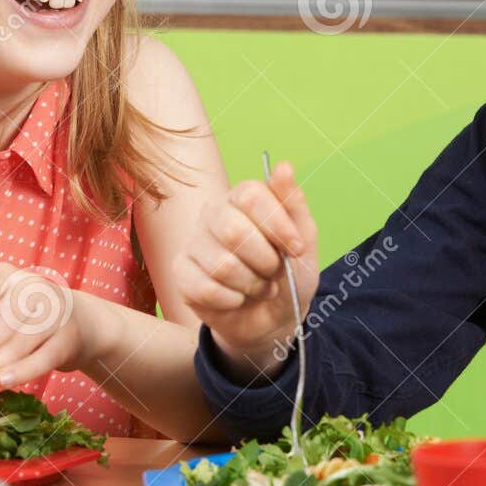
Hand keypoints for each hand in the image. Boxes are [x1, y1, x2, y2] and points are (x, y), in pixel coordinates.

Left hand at [0, 264, 82, 402]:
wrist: (80, 322)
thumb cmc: (23, 317)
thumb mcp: (0, 308)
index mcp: (8, 277)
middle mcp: (33, 289)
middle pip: (6, 318)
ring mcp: (55, 314)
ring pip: (20, 342)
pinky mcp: (68, 339)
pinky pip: (43, 358)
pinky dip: (22, 371)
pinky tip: (2, 382)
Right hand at [175, 162, 318, 373]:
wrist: (273, 318)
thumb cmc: (288, 273)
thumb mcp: (303, 239)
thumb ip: (294, 204)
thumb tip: (284, 167)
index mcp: (242, 198)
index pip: (251, 195)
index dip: (277, 224)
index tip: (296, 249)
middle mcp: (212, 214)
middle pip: (233, 230)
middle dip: (264, 260)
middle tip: (273, 271)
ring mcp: (193, 244)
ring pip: (222, 265)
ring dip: (251, 284)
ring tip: (258, 286)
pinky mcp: (181, 274)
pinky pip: (206, 288)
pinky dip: (233, 300)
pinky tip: (237, 298)